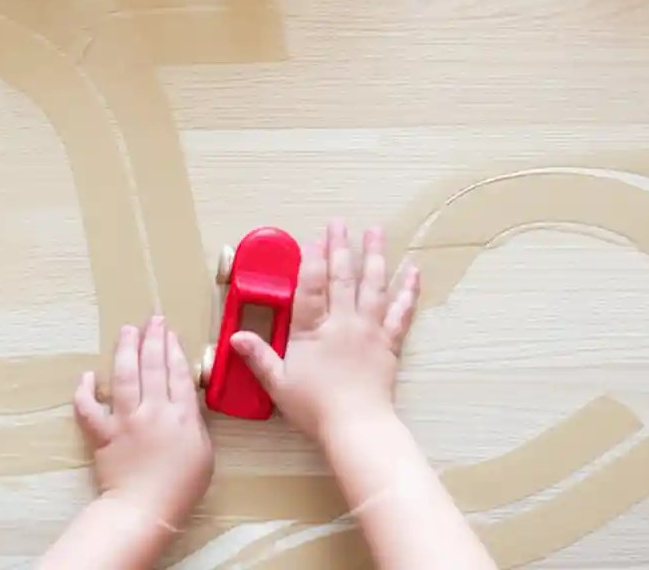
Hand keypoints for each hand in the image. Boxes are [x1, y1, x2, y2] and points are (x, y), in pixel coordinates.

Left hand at [72, 316, 213, 527]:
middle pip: (153, 366)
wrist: (145, 510)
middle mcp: (154, 411)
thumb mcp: (204, 452)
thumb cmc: (180, 487)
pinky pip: (88, 408)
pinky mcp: (103, 434)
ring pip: (125, 376)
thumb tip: (184, 400)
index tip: (170, 332)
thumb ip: (194, 422)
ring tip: (127, 331)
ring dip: (126, 350)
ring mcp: (126, 421)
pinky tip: (88, 375)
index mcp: (182, 416)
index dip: (174, 349)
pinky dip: (85, 391)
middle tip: (152, 320)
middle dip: (153, 339)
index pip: (178, 373)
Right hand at [230, 220, 420, 443]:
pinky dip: (408, 290)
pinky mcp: (389, 342)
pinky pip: (401, 311)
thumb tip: (235, 336)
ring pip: (373, 285)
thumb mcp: (278, 383)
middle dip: (339, 247)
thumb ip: (258, 356)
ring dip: (374, 256)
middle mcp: (343, 322)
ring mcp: (369, 330)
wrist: (357, 425)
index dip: (311, 261)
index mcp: (313, 330)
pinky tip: (413, 270)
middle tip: (339, 223)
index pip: (310, 287)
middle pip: (341, 278)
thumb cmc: (315, 408)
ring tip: (375, 231)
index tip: (313, 239)